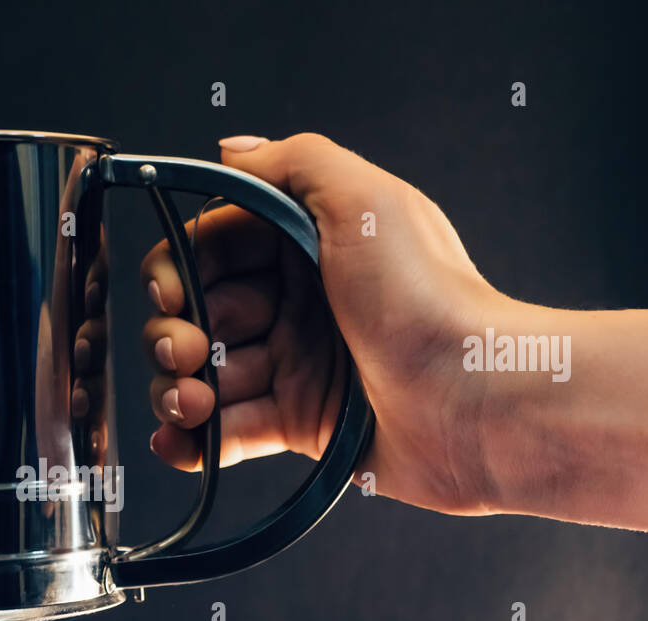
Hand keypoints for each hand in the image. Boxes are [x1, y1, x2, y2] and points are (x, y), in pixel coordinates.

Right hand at [141, 132, 506, 516]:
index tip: (170, 291)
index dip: (178, 267)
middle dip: (172, 333)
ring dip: (177, 390)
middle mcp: (298, 303)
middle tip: (187, 351)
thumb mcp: (367, 201)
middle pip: (198, 313)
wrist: (477, 405)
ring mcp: (296, 366)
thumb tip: (233, 150)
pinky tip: (182, 442)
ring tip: (192, 403)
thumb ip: (294, 163)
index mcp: (309, 245)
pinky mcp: (299, 424)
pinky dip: (194, 441)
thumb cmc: (432, 302)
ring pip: (205, 375)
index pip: (213, 247)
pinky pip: (227, 432)